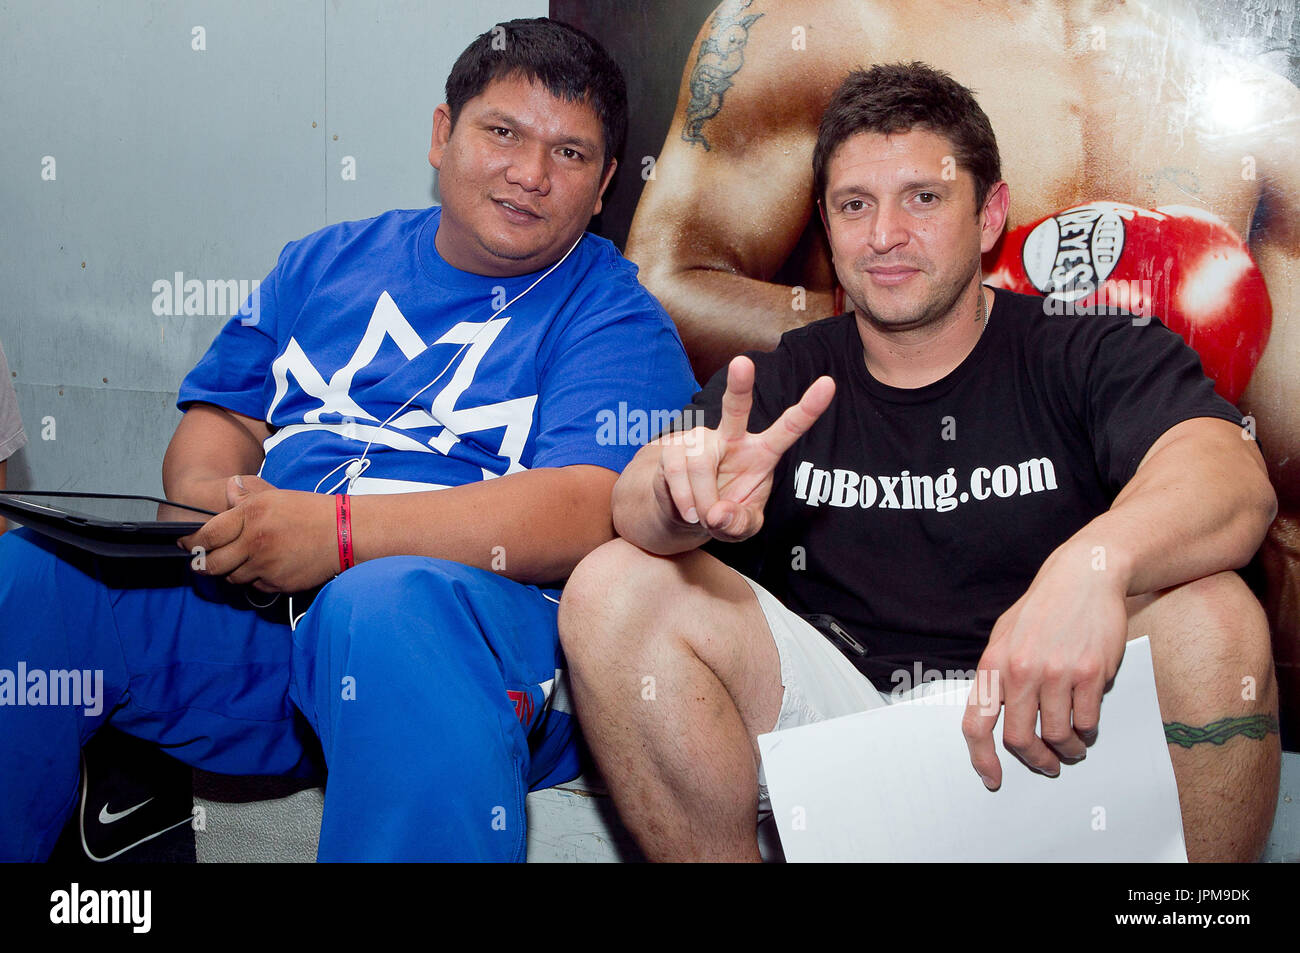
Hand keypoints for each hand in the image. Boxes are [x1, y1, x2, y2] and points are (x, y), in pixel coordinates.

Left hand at [178, 475, 337, 591]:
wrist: (345, 533)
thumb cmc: (311, 511)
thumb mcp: (276, 496)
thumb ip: (247, 495)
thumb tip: (229, 487)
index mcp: (250, 515)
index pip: (208, 534)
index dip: (192, 542)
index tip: (185, 544)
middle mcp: (254, 542)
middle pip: (213, 564)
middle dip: (203, 564)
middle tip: (201, 563)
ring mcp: (265, 566)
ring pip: (233, 577)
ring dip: (232, 571)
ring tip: (242, 561)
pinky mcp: (278, 584)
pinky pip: (255, 586)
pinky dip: (255, 579)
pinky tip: (266, 568)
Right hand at [657, 355, 834, 541]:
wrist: (684, 516)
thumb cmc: (723, 515)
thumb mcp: (741, 528)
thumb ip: (739, 524)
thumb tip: (718, 513)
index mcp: (762, 453)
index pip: (788, 428)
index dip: (808, 408)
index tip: (828, 384)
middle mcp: (732, 438)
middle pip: (735, 407)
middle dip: (739, 385)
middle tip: (742, 363)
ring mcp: (701, 439)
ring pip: (700, 464)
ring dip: (701, 499)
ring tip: (703, 516)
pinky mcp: (673, 447)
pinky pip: (676, 471)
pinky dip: (684, 498)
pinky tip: (689, 509)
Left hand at [961, 542, 1128, 787]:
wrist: (1082, 578)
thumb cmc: (1041, 610)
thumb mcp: (1004, 636)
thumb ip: (997, 676)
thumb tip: (992, 716)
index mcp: (993, 665)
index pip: (976, 723)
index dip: (981, 758)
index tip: (993, 779)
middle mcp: (1020, 671)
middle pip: (1021, 739)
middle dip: (1036, 761)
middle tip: (1048, 765)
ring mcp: (1056, 673)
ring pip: (1059, 735)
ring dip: (1068, 750)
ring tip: (1073, 748)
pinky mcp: (1090, 673)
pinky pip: (1087, 721)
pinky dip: (1088, 731)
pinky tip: (1088, 724)